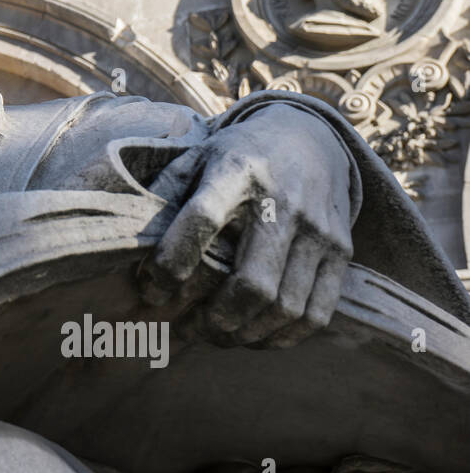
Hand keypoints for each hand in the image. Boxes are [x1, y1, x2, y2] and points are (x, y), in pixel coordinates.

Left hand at [141, 105, 353, 347]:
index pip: (201, 219)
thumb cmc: (237, 155)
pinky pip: (316, 312)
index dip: (170, 261)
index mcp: (236, 169)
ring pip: (285, 305)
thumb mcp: (196, 157)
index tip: (150, 288)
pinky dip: (283, 336)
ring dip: (246, 334)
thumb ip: (164, 192)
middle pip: (252, 281)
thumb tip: (130, 241)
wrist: (309, 136)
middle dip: (215, 319)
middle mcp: (283, 199)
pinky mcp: (341, 250)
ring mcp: (318, 228)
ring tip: (217, 336)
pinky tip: (254, 336)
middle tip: (189, 329)